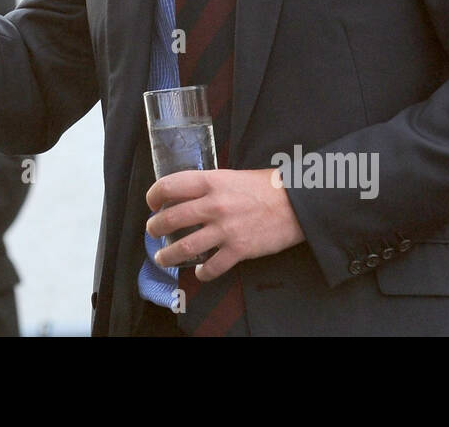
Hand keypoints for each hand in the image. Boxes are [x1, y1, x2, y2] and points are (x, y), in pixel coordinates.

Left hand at [145, 168, 304, 281]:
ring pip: (185, 247)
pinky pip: (213, 267)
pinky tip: (200, 272)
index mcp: (210, 182)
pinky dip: (203, 273)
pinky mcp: (239, 249)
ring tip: (162, 258)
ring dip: (168, 255)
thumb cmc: (265, 187)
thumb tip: (187, 195)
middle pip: (171, 219)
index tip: (152, 203)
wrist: (297, 203)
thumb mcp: (232, 176)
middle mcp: (213, 205)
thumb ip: (209, 185)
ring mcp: (225, 229)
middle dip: (155, 228)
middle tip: (152, 231)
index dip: (154, 195)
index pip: (169, 186)